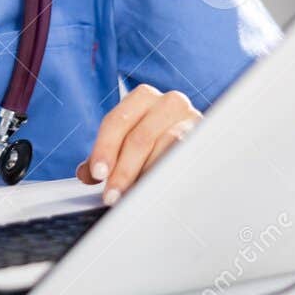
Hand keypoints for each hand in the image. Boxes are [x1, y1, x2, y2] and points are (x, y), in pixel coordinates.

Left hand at [75, 85, 199, 206]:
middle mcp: (170, 101)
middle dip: (123, 170)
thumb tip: (84, 174)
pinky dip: (170, 174)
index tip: (98, 174)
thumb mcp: (130, 144)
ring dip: (146, 175)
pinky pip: (187, 157)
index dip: (105, 148)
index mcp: (144, 97)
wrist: (205, 143)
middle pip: (139, 137)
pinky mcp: (209, 138)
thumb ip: (107, 156)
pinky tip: (159, 190)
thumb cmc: (159, 143)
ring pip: (165, 148)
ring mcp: (193, 118)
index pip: (117, 121)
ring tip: (133, 197)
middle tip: (111, 196)